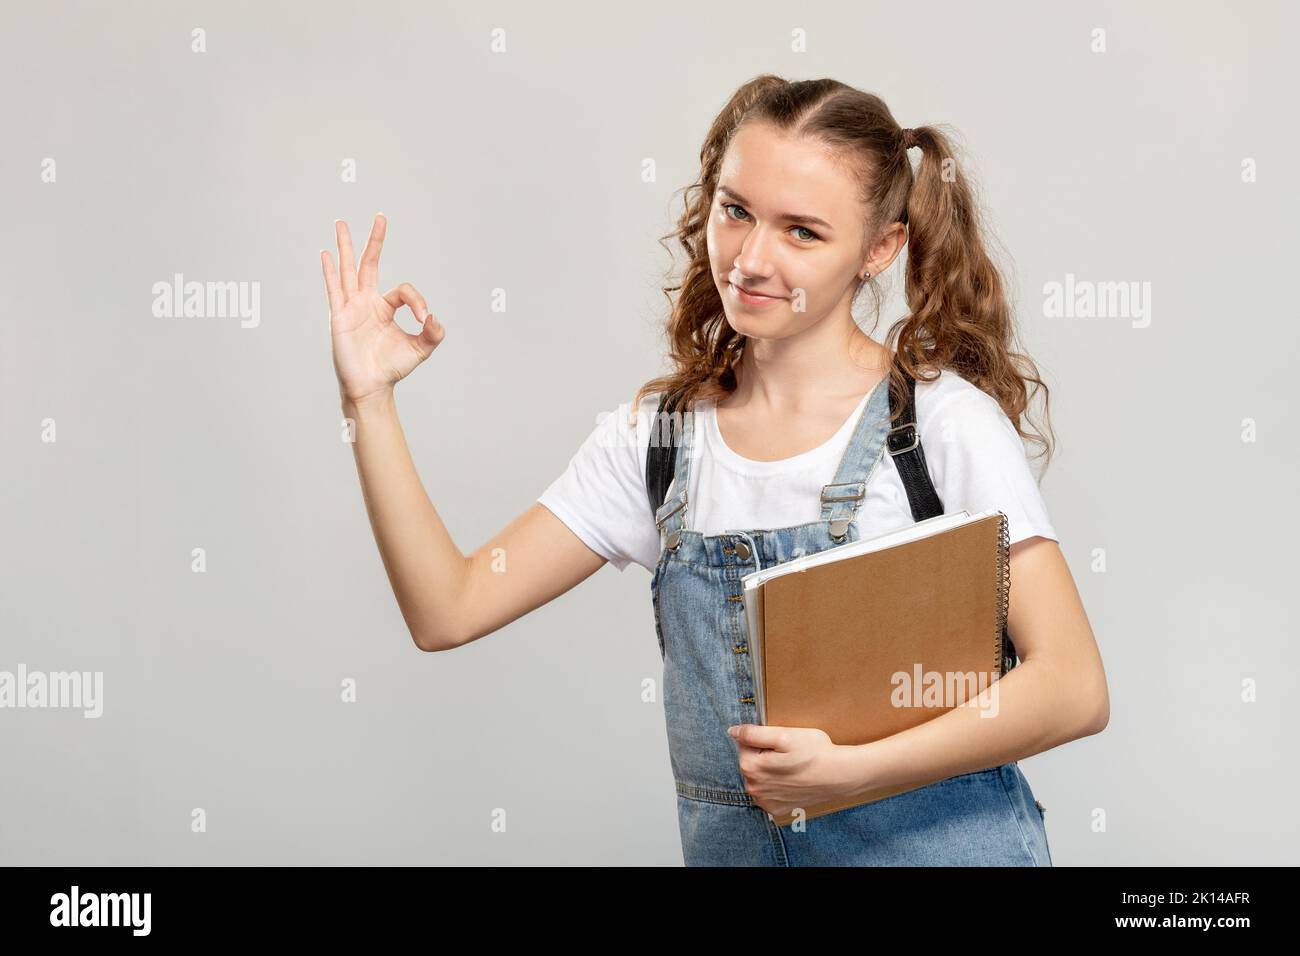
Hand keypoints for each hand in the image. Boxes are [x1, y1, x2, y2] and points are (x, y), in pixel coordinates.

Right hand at [320, 213, 444, 404]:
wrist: (372, 387)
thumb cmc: (392, 368)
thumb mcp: (421, 349)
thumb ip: (433, 333)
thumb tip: (434, 317)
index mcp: (385, 307)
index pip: (403, 290)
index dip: (417, 300)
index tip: (425, 319)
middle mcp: (366, 302)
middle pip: (369, 264)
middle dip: (375, 242)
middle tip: (380, 218)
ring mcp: (351, 307)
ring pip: (348, 270)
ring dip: (345, 246)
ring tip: (341, 223)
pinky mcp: (339, 316)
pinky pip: (334, 289)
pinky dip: (330, 271)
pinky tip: (325, 254)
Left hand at [727, 723, 862, 819]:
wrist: (839, 775)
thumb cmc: (814, 752)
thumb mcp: (784, 735)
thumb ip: (754, 733)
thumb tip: (732, 732)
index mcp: (751, 767)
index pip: (744, 744)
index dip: (762, 739)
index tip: (780, 743)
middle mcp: (753, 788)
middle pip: (751, 762)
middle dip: (764, 755)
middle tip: (788, 753)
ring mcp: (765, 801)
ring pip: (759, 777)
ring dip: (769, 771)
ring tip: (791, 766)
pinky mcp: (776, 809)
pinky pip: (768, 792)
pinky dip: (776, 786)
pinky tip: (792, 780)